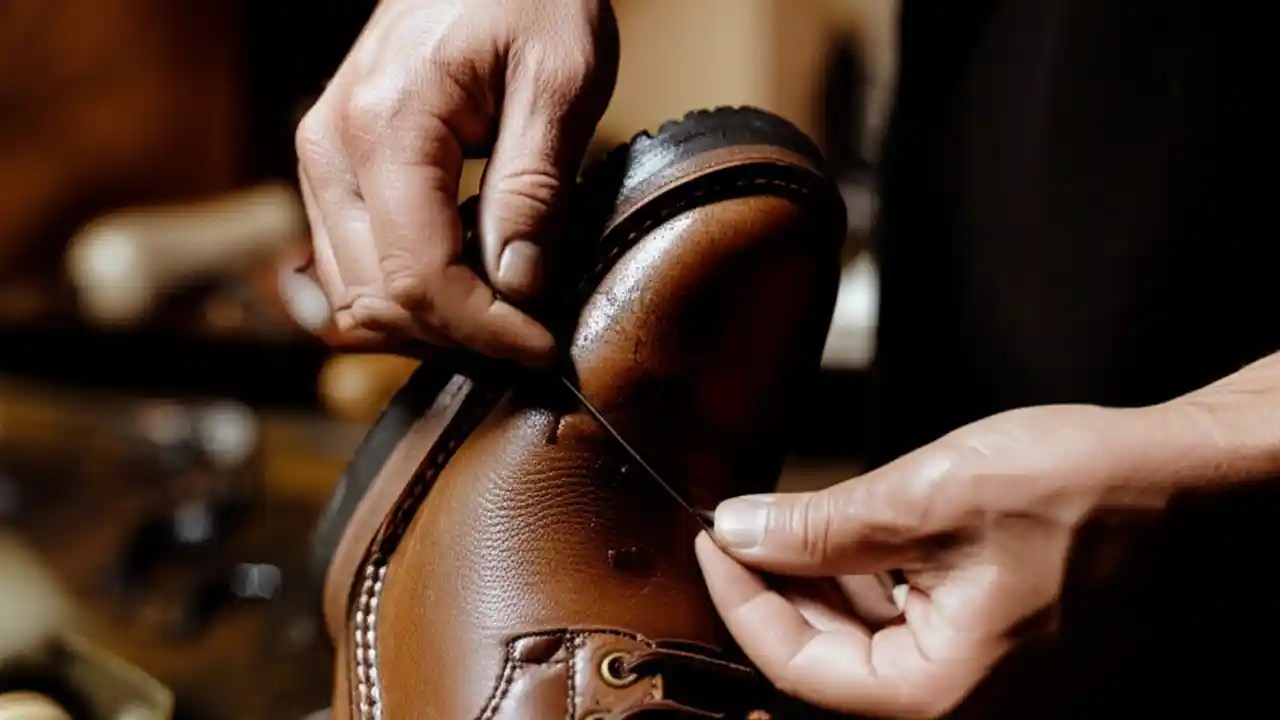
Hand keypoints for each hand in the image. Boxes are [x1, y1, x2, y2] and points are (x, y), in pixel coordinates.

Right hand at [295, 0, 618, 363]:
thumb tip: (519, 285)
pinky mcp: (332, 165)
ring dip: (426, 323)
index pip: (420, 276)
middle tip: (531, 337)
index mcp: (388, 124)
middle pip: (376, 298)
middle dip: (458, 337)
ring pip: (351, 294)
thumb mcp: (560, 78)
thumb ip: (535, 185)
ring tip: (503, 316)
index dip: (485, 331)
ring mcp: (322, 158)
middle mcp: (333, 148)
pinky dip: (400, 293)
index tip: (543, 347)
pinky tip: (461, 285)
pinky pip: (347, 264)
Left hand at [697, 354, 1279, 717]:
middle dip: (776, 587)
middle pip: (826, 658)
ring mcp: (981, 675)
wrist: (1198, 485)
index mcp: (940, 693)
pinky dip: (869, 577)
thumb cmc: (1090, 493)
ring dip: (819, 580)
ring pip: (864, 639)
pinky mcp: (995, 640)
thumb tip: (739, 529)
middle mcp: (960, 703)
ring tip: (791, 518)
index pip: (797, 665)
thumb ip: (823, 525)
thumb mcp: (932, 497)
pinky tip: (854, 529)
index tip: (712, 534)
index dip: (740, 597)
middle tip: (742, 521)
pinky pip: (907, 622)